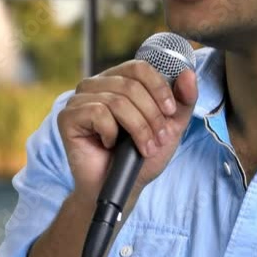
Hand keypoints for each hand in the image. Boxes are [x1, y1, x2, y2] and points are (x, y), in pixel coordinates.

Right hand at [56, 61, 197, 202]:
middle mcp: (96, 84)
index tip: (170, 113)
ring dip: (138, 128)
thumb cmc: (141, 156)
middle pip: (131, 85)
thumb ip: (182, 101)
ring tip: (144, 147)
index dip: (159, 88)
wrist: (121, 188)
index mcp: (117, 80)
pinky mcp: (67, 117)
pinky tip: (110, 144)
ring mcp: (79, 99)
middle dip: (151, 116)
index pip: (139, 68)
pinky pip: (97, 113)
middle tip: (159, 139)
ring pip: (117, 101)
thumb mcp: (171, 127)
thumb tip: (189, 74)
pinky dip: (111, 133)